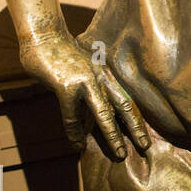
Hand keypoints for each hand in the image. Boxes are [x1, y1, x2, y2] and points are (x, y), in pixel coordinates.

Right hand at [19, 32, 149, 160]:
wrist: (44, 37)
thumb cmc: (63, 55)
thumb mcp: (84, 69)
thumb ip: (91, 90)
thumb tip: (93, 117)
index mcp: (107, 73)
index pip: (127, 98)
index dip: (137, 117)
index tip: (147, 134)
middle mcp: (101, 77)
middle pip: (124, 105)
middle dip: (135, 128)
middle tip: (145, 147)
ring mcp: (85, 81)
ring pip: (104, 113)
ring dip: (112, 135)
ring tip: (119, 153)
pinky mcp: (66, 87)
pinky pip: (72, 116)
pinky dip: (75, 132)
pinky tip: (77, 145)